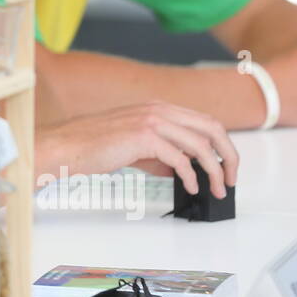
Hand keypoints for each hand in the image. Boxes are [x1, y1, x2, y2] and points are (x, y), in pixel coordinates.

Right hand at [37, 102, 237, 197]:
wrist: (67, 146)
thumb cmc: (93, 146)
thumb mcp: (135, 147)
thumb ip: (160, 154)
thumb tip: (183, 169)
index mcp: (157, 107)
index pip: (204, 121)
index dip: (221, 144)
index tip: (225, 166)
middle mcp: (158, 109)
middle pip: (212, 127)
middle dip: (228, 156)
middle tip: (230, 179)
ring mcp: (152, 120)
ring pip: (200, 144)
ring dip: (214, 170)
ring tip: (215, 188)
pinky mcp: (144, 136)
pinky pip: (180, 158)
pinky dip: (190, 175)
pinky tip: (190, 186)